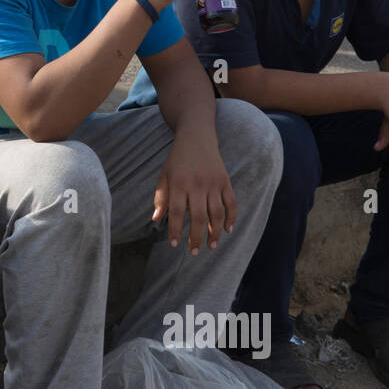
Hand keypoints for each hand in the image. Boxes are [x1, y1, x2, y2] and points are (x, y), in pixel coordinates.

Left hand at [152, 128, 236, 255]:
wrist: (197, 136)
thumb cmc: (177, 159)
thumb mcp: (164, 175)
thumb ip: (161, 197)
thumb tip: (156, 219)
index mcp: (179, 184)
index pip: (177, 212)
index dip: (176, 230)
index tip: (174, 244)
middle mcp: (197, 184)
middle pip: (198, 217)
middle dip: (196, 238)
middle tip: (194, 252)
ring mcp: (213, 183)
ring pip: (217, 213)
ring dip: (215, 232)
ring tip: (211, 245)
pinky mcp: (225, 181)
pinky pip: (231, 203)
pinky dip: (231, 217)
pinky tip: (227, 230)